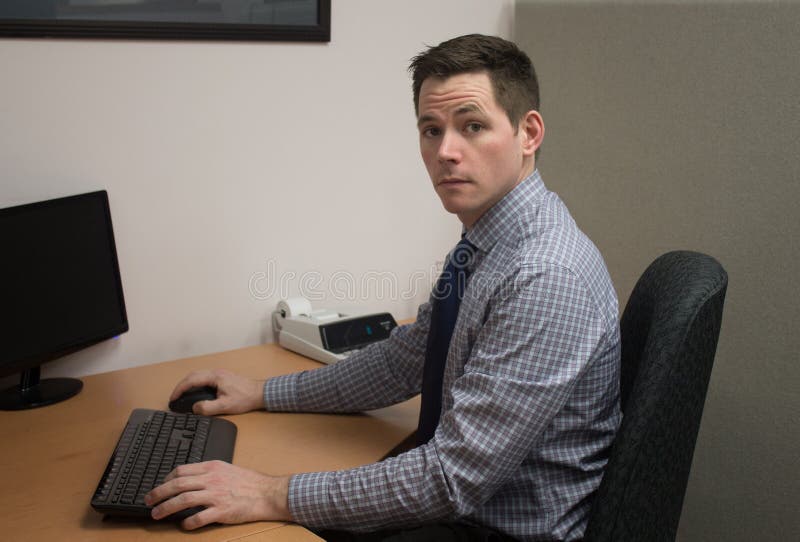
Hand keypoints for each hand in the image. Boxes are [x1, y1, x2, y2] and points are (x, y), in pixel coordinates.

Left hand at [144, 460, 291, 529]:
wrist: (267, 492)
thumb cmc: (249, 482)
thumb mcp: (227, 469)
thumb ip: (209, 472)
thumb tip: (189, 479)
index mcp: (212, 467)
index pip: (181, 470)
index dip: (166, 479)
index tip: (160, 487)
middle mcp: (212, 479)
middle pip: (177, 485)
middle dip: (158, 494)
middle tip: (148, 501)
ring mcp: (216, 495)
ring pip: (183, 500)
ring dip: (166, 508)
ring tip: (156, 514)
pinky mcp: (222, 511)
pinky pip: (199, 518)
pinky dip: (188, 523)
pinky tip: (184, 525)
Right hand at [170, 368, 264, 415]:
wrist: (260, 393)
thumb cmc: (245, 398)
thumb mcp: (225, 406)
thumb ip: (208, 408)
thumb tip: (195, 408)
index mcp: (215, 377)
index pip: (191, 380)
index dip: (179, 389)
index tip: (173, 398)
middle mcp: (216, 372)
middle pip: (193, 375)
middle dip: (181, 385)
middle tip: (174, 397)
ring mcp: (220, 374)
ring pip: (198, 375)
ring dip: (188, 383)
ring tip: (182, 394)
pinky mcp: (223, 377)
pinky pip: (204, 377)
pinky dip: (196, 383)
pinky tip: (196, 391)